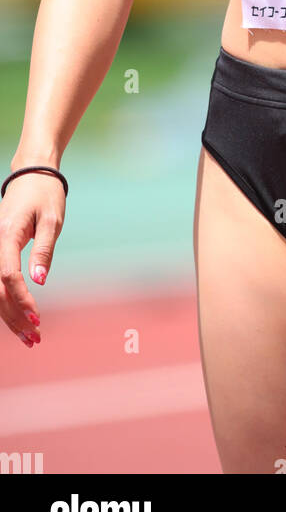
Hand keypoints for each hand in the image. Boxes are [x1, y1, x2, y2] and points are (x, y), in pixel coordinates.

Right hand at [0, 173, 65, 348]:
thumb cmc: (45, 195)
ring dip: (10, 316)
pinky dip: (7, 303)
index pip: (7, 275)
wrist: (31, 174)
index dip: (20, 299)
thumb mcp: (52, 220)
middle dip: (15, 316)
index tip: (38, 316)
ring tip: (31, 337)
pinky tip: (20, 320)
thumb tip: (39, 281)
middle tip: (36, 337)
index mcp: (6, 235)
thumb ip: (44, 250)